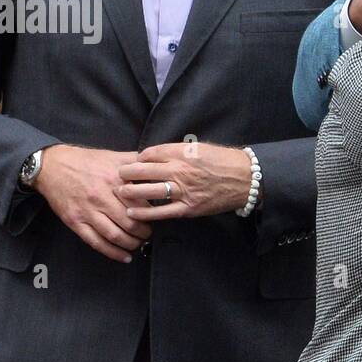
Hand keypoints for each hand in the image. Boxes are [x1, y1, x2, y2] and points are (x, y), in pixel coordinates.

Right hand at [32, 144, 151, 263]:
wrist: (52, 165)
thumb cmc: (85, 161)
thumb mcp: (113, 156)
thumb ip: (136, 162)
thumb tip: (157, 166)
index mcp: (114, 180)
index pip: (140, 204)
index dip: (152, 215)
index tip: (156, 218)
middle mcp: (101, 197)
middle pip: (129, 223)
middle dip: (143, 233)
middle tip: (148, 234)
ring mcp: (87, 211)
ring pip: (114, 235)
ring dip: (130, 244)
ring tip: (138, 244)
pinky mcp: (75, 222)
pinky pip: (96, 242)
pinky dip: (112, 252)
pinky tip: (124, 256)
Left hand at [116, 143, 253, 220]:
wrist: (245, 179)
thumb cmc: (223, 161)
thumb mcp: (199, 148)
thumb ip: (176, 151)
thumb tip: (154, 155)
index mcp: (182, 153)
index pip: (149, 154)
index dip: (137, 158)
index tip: (132, 162)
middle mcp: (180, 170)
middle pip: (143, 171)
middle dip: (126, 174)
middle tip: (117, 176)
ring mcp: (184, 190)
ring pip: (148, 192)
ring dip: (130, 192)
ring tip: (119, 192)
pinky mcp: (189, 208)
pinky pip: (162, 212)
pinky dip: (145, 213)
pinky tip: (132, 213)